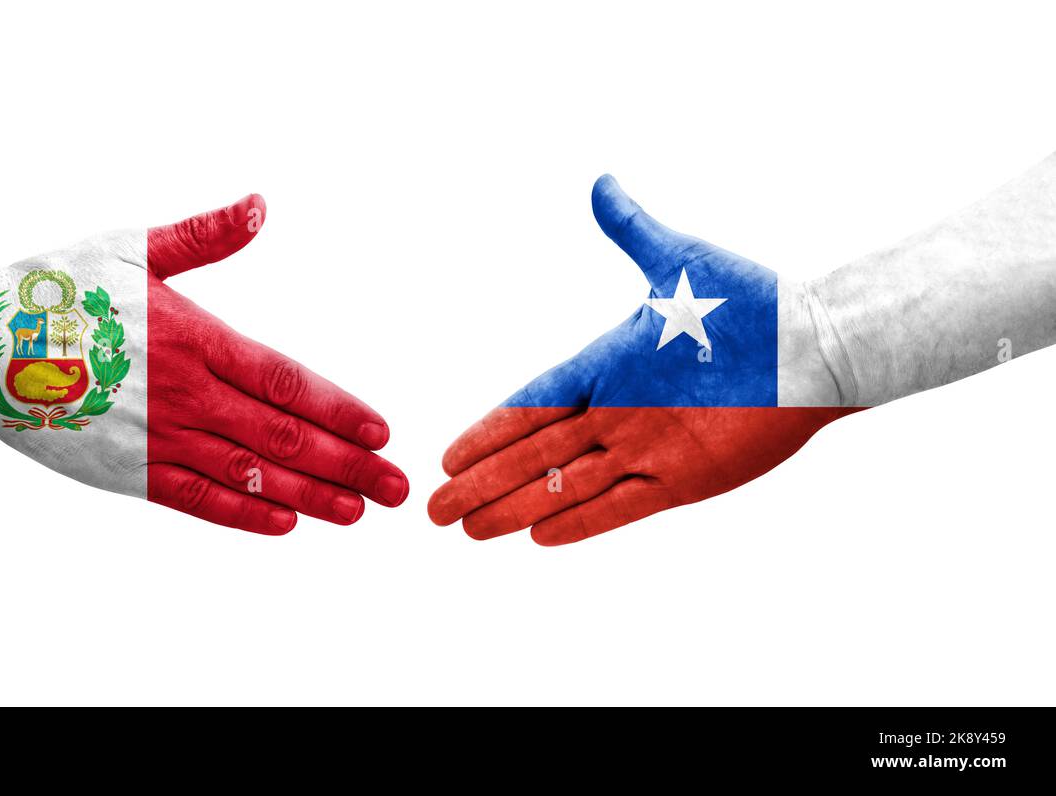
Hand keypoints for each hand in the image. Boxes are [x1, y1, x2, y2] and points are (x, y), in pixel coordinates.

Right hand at [0, 196, 407, 534]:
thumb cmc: (56, 288)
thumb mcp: (133, 248)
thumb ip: (205, 237)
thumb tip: (260, 204)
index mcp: (194, 339)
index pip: (285, 381)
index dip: (338, 409)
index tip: (382, 431)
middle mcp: (184, 394)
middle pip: (282, 436)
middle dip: (347, 464)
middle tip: (397, 488)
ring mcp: (155, 438)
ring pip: (249, 474)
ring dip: (310, 495)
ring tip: (358, 512)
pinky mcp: (125, 470)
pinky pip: (196, 498)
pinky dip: (243, 513)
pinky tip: (285, 524)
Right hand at [428, 175, 854, 544]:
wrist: (815, 348)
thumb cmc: (751, 304)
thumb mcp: (678, 262)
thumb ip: (632, 230)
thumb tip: (601, 183)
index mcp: (606, 365)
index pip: (529, 405)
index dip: (486, 432)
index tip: (446, 455)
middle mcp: (617, 412)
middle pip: (533, 456)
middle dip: (482, 482)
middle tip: (432, 510)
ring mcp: (647, 450)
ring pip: (564, 486)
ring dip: (515, 508)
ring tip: (469, 530)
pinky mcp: (682, 481)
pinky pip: (619, 508)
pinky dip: (579, 523)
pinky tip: (538, 538)